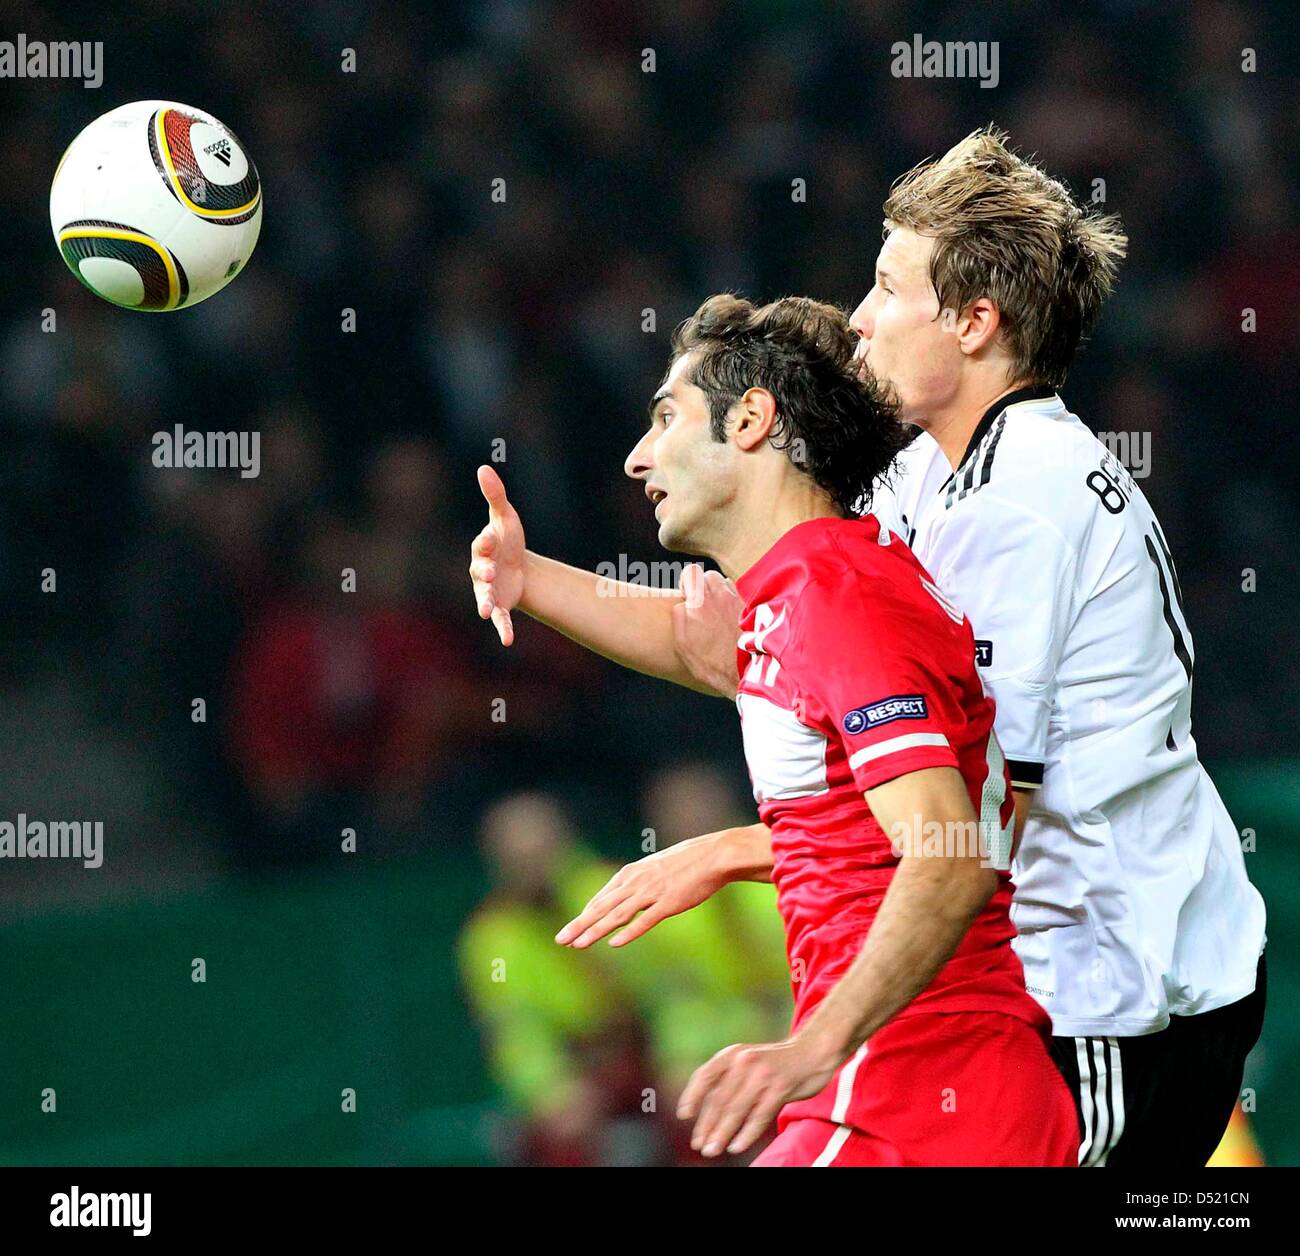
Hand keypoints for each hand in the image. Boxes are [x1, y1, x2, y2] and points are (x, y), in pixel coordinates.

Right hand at [469, 465, 525, 645]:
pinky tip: (508, 640)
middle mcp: (480, 572)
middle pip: (479, 573)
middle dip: (482, 573)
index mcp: (483, 548)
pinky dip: (503, 629)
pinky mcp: (499, 607)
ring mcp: (488, 591)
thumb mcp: (506, 517)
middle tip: (488, 573)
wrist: (520, 568)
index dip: (485, 542)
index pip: (481, 544)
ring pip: (483, 598)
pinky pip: (500, 619)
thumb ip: (495, 495)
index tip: (490, 538)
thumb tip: (483, 467)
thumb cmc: (508, 540)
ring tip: (486, 611)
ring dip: (484, 603)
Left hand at [555, 832, 731, 948]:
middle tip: (560, 940)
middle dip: (579, 925)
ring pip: (617, 915)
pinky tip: (614, 943)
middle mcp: (636, 883)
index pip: (601, 899)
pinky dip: (628, 932)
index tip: (570, 930)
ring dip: (595, 931)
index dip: (584, 916)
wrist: (712, 855)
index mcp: (631, 874)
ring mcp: (651, 893)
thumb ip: (638, 880)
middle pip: (602, 908)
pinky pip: (645, 920)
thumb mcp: (654, 867)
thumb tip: (626, 893)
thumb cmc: (686, 862)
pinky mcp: (668, 903)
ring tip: (578, 944)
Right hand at [672, 563, 742, 697]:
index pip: (691, 571)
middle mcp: (719, 596)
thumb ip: (678, 618)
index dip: (685, 581)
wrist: (744, 672)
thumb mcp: (683, 645)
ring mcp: (737, 601)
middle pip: (709, 575)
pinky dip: (731, 600)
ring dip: (718, 591)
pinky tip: (729, 618)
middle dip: (702, 585)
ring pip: (725, 582)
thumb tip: (682, 604)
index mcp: (699, 602)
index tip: (686, 595)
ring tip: (715, 610)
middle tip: (700, 603)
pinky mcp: (749, 609)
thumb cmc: (711, 663)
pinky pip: (738, 594)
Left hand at [677, 1033, 843, 1157]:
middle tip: (699, 1145)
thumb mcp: (748, 1060)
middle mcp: (744, 1061)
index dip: (692, 1095)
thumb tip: (704, 1111)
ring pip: (736, 1110)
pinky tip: (737, 1146)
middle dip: (707, 1125)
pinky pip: (759, 1116)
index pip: (705, 1075)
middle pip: (719, 1099)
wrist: (813, 1050)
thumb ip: (728, 1078)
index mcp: (732, 1054)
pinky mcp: (780, 1087)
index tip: (684, 1115)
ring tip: (712, 1149)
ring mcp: (763, 1074)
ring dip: (722, 1133)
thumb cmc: (776, 1063)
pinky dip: (746, 1134)